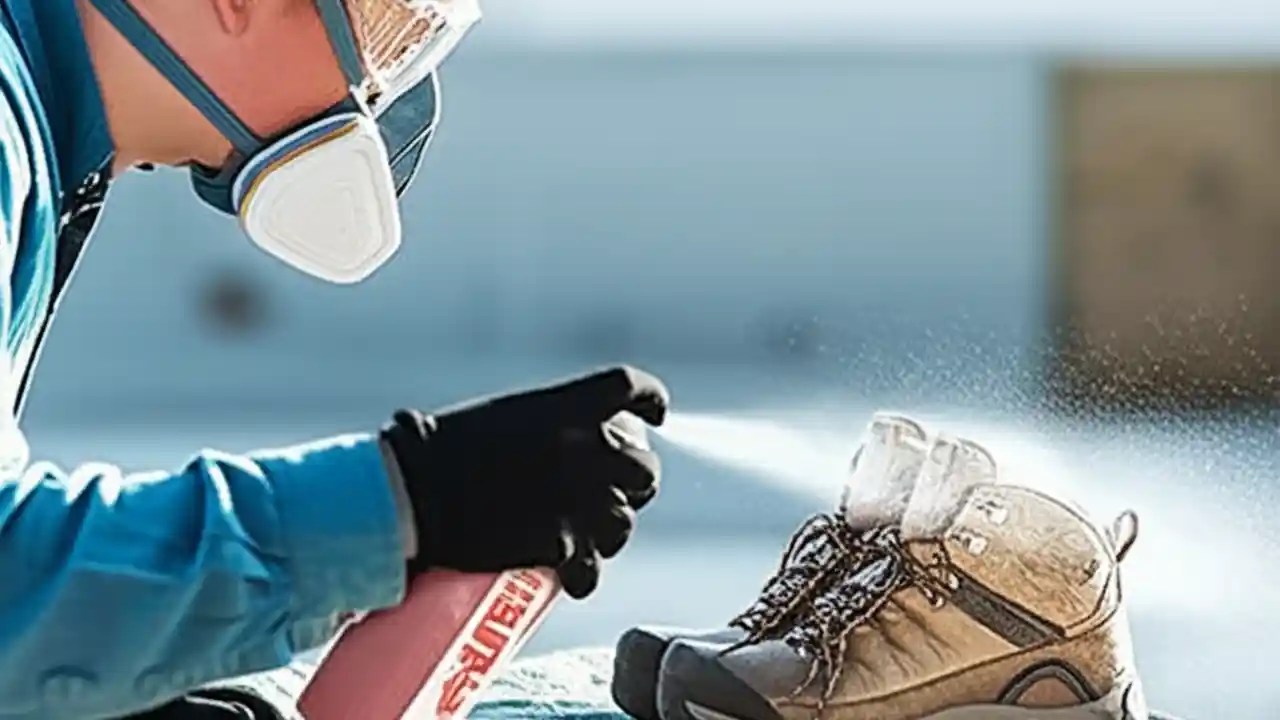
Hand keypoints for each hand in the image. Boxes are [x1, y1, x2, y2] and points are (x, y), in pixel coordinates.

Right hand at [382, 366, 668, 598]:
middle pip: (644, 468)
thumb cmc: (441, 449)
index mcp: (567, 406)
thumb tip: (573, 441)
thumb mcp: (504, 417)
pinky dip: (582, 575)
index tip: (657, 415)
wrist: (413, 493)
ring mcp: (577, 499)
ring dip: (611, 530)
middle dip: (638, 482)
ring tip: (587, 536)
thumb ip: (551, 426)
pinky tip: (570, 575)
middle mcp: (583, 448)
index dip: (651, 401)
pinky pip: (591, 569)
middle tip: (620, 490)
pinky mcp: (562, 544)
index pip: (630, 390)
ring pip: (624, 523)